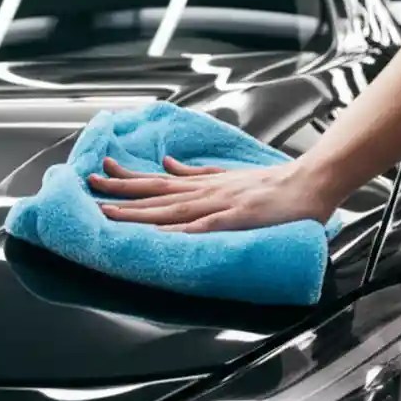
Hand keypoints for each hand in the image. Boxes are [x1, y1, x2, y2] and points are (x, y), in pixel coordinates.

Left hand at [88, 156, 338, 232]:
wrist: (310, 182)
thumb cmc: (273, 184)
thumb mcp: (227, 175)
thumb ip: (195, 173)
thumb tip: (166, 166)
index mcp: (203, 184)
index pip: (156, 181)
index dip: (127, 177)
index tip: (100, 171)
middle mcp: (205, 192)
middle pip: (155, 192)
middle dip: (120, 190)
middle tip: (89, 185)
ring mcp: (220, 204)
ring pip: (170, 208)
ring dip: (138, 210)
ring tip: (109, 211)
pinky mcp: (237, 217)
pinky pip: (204, 226)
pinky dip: (180, 229)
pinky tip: (159, 233)